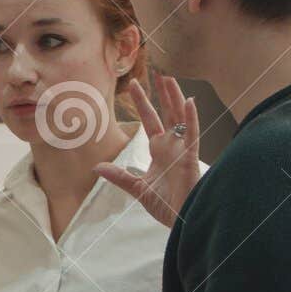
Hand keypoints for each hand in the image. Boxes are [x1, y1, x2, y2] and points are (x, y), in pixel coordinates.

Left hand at [95, 73, 201, 227]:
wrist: (182, 220)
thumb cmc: (166, 205)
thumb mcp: (137, 188)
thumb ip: (119, 176)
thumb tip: (97, 167)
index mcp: (160, 151)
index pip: (149, 120)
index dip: (143, 102)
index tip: (134, 85)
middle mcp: (172, 146)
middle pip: (166, 113)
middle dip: (160, 93)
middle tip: (155, 71)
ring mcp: (183, 150)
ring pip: (180, 117)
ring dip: (175, 98)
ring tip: (169, 78)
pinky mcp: (191, 158)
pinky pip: (193, 134)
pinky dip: (192, 118)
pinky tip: (189, 101)